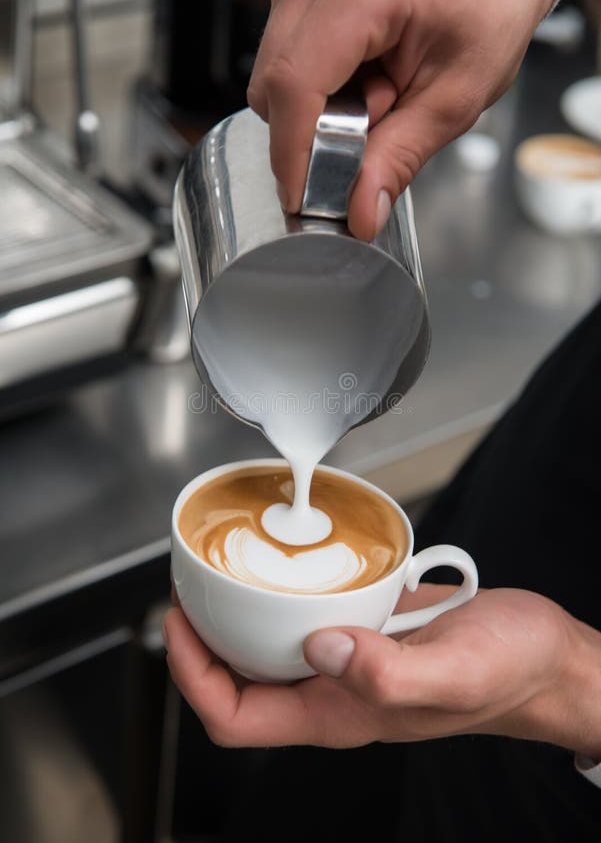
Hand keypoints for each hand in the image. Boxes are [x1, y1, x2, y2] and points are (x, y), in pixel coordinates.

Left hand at [163, 583, 600, 757]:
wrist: (545, 655)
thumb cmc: (510, 674)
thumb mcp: (454, 673)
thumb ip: (387, 672)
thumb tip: (321, 649)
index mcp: (340, 713)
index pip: (236, 715)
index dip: (194, 674)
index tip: (178, 621)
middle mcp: (335, 689)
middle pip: (239, 678)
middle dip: (203, 637)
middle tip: (189, 583)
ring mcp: (349, 658)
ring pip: (270, 644)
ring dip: (240, 611)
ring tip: (224, 565)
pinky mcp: (367, 628)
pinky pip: (309, 613)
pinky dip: (288, 590)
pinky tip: (292, 557)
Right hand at [247, 0, 558, 238]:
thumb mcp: (457, 93)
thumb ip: (399, 157)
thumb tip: (359, 212)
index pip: (295, 84)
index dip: (290, 153)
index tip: (302, 196)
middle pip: (273, 81)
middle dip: (314, 126)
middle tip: (377, 119)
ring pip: (272, 67)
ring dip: (318, 99)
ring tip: (379, 83)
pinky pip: (283, 45)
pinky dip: (318, 73)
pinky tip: (363, 63)